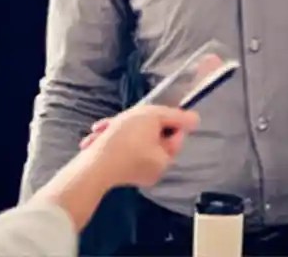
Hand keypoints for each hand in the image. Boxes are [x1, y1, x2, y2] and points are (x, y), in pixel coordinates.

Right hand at [78, 105, 199, 187]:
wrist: (91, 167)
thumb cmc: (123, 141)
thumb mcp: (152, 118)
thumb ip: (175, 116)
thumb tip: (196, 119)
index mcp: (165, 159)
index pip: (175, 131)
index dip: (163, 118)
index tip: (147, 115)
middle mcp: (153, 169)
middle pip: (151, 135)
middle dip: (132, 123)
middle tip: (118, 120)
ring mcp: (135, 172)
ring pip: (131, 140)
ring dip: (115, 130)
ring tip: (101, 129)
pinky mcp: (118, 172)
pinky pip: (118, 149)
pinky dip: (108, 140)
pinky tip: (95, 138)